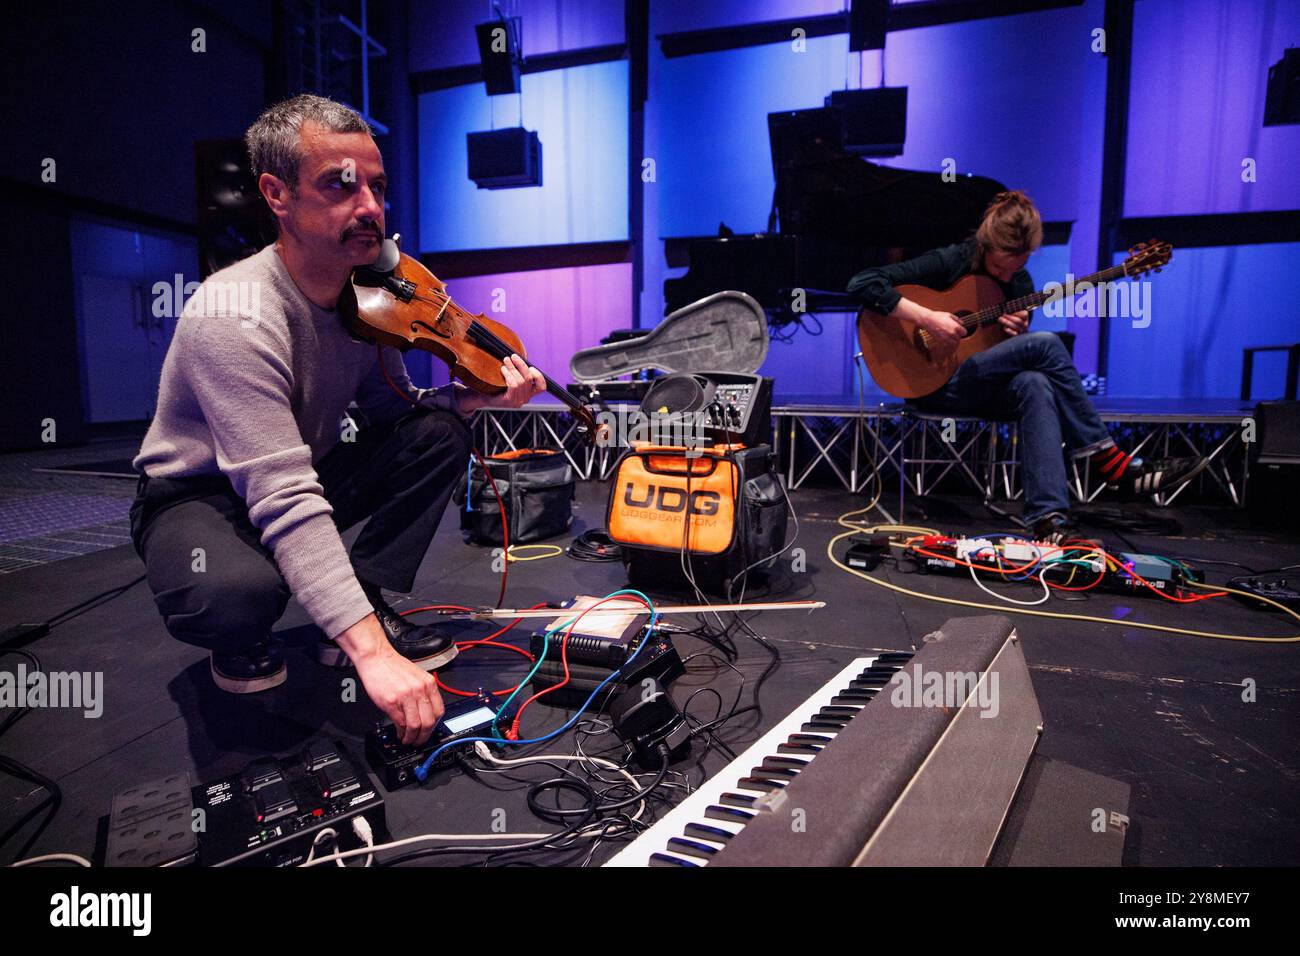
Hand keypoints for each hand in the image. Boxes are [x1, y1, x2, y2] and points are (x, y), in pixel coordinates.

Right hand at [339, 617, 444, 744]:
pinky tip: (399, 733)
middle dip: (424, 736)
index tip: (430, 731)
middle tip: (419, 740)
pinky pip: (400, 722)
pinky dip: (401, 732)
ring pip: (415, 725)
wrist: (377, 658)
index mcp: (428, 684)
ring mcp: (405, 696)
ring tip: (408, 739)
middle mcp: (419, 690)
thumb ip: (423, 693)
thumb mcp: (417, 677)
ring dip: (412, 737)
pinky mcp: (390, 702)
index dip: (434, 726)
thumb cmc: (394, 667)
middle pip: (428, 722)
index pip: (439, 711)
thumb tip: (426, 713)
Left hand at [452, 354, 545, 414]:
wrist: (481, 398)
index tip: (530, 367)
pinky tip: (503, 369)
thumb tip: (518, 356)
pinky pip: (513, 385)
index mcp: (528, 394)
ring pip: (521, 381)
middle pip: (529, 379)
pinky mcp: (509, 401)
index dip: (538, 375)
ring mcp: (517, 402)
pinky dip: (509, 375)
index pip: (541, 386)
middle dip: (521, 365)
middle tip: (513, 356)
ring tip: (506, 361)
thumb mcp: (509, 378)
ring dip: (513, 368)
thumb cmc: (495, 386)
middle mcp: (525, 399)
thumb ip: (517, 372)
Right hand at [922, 310, 964, 359]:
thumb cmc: (938, 316)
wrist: (928, 320)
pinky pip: (947, 344)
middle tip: (953, 332)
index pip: (964, 333)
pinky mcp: (941, 341)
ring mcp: (947, 338)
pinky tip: (946, 338)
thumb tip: (962, 323)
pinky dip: (948, 342)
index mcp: (956, 326)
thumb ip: (957, 319)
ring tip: (950, 336)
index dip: (962, 331)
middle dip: (957, 336)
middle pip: (959, 338)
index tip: (959, 330)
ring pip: (954, 343)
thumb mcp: (949, 315)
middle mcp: (952, 333)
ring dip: (953, 340)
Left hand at [998, 310, 1029, 335]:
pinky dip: (1008, 330)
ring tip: (1000, 319)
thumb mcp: (1011, 309)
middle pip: (1018, 321)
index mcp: (1025, 316)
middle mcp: (1025, 323)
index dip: (1015, 312)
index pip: (1024, 314)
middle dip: (1009, 317)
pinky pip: (1014, 334)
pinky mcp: (1017, 335)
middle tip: (1002, 315)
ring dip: (1007, 322)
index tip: (1007, 310)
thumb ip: (1010, 307)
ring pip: (1015, 327)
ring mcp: (1021, 330)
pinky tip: (1004, 327)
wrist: (1010, 324)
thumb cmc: (1010, 314)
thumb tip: (1005, 305)